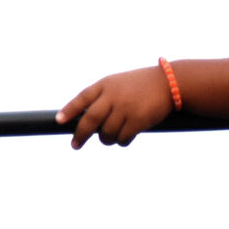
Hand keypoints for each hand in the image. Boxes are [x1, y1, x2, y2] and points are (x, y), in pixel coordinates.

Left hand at [56, 68, 176, 148]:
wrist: (170, 83)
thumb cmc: (139, 86)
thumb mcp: (117, 84)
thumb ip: (101, 99)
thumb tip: (86, 125)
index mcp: (105, 85)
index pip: (82, 98)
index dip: (69, 110)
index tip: (59, 121)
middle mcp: (113, 96)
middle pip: (90, 120)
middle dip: (80, 135)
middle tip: (75, 145)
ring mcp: (126, 108)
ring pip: (106, 133)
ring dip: (106, 139)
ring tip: (109, 138)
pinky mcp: (139, 120)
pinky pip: (122, 138)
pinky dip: (121, 141)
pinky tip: (124, 138)